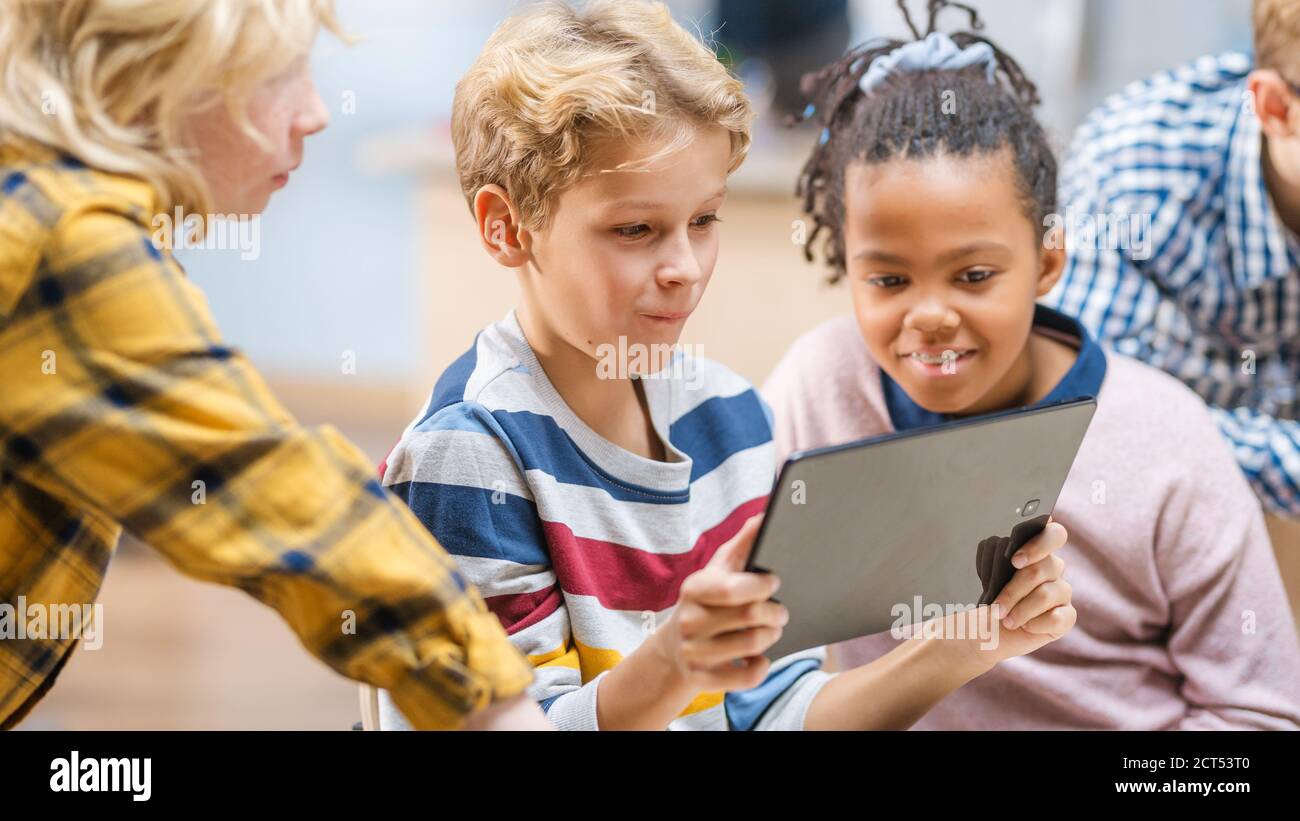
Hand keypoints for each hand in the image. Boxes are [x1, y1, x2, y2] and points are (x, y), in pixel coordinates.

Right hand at [649, 515, 787, 691]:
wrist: (675, 648)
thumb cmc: (708, 600)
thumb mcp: (718, 569)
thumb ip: (743, 543)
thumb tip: (765, 517)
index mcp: (694, 589)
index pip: (731, 589)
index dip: (760, 586)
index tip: (774, 582)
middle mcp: (689, 621)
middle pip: (750, 617)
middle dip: (775, 613)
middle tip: (781, 611)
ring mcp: (693, 653)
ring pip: (753, 646)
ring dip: (772, 636)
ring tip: (772, 629)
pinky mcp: (701, 679)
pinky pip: (747, 677)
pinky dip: (761, 666)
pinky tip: (760, 656)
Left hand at [946, 518, 1076, 670]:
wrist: (984, 630)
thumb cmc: (984, 597)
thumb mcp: (983, 576)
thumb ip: (996, 559)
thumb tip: (995, 546)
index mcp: (1036, 550)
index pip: (1054, 534)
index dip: (1039, 544)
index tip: (1015, 560)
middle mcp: (1053, 568)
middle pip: (1047, 566)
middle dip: (1015, 588)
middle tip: (995, 602)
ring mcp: (1062, 592)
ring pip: (1047, 594)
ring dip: (1019, 609)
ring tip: (1001, 617)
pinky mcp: (1066, 617)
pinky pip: (1057, 618)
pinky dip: (1035, 624)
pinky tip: (1023, 626)